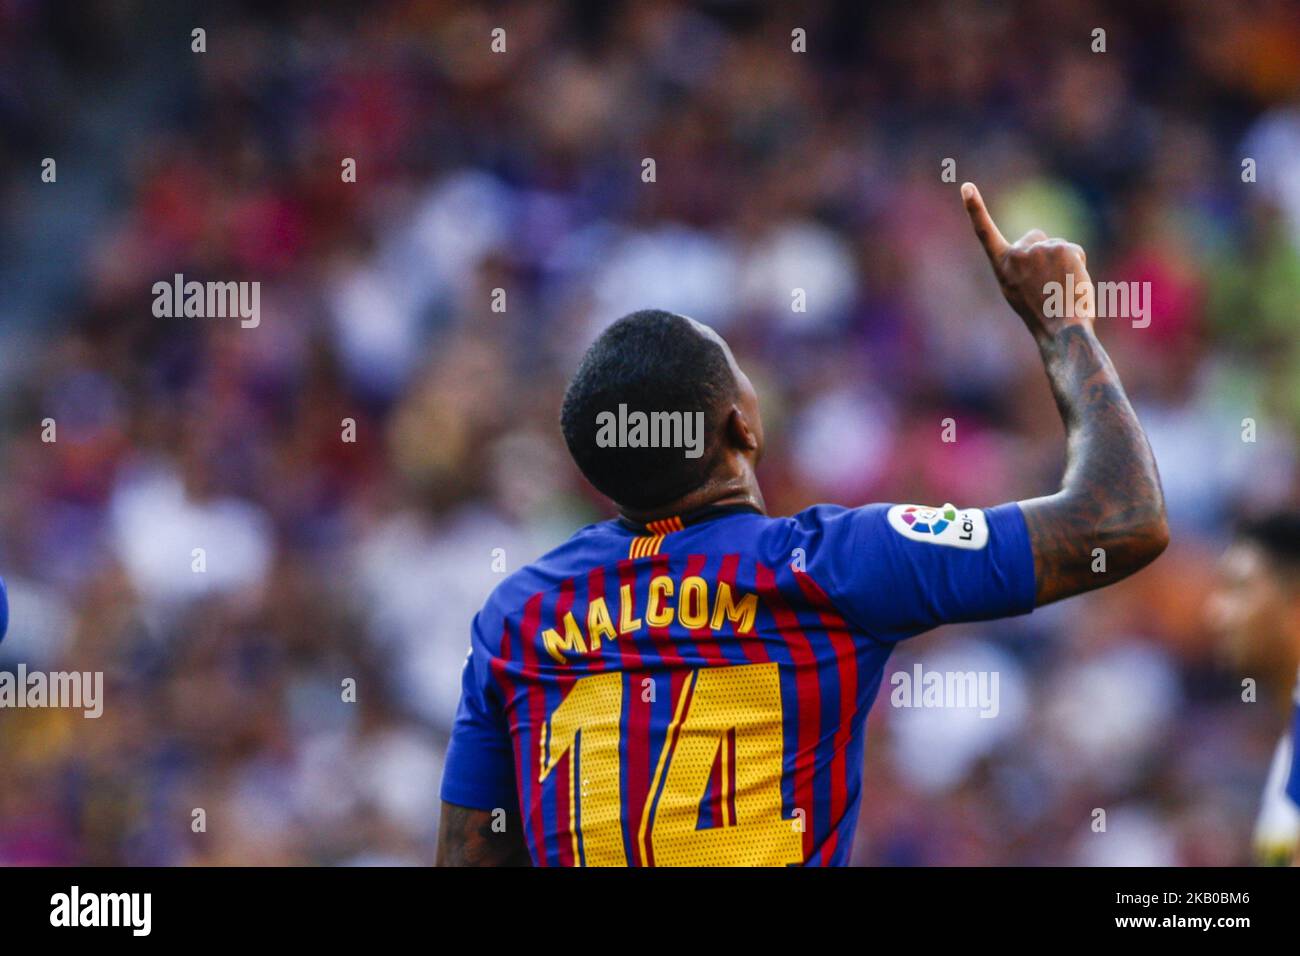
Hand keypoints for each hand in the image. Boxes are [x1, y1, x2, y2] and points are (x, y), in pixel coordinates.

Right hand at [961, 182, 1093, 341]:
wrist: (1060, 330)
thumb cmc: (1040, 316)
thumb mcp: (1017, 291)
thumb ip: (1018, 266)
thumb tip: (1036, 249)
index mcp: (1002, 266)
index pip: (985, 232)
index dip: (975, 208)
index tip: (967, 186)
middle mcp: (1017, 254)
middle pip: (1035, 238)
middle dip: (1044, 253)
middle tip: (1048, 284)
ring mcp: (1039, 249)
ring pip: (1057, 246)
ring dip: (1063, 263)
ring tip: (1060, 289)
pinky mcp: (1062, 248)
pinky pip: (1074, 251)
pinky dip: (1078, 265)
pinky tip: (1072, 284)